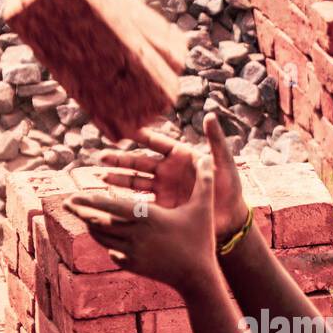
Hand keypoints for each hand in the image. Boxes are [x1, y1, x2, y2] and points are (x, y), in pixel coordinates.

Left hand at [66, 151, 221, 294]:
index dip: (91, 200)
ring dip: (91, 227)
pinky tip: (102, 238)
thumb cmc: (200, 239)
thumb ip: (204, 183)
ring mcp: (133, 252)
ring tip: (83, 218)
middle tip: (66, 204)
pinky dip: (105, 244)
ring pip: (103, 238)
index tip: (74, 195)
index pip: (112, 206)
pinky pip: (111, 252)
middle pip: (100, 222)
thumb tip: (207, 158)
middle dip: (82, 212)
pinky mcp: (133, 265)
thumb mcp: (203, 208)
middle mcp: (136, 234)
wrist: (197, 277)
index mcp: (149, 216)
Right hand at [93, 113, 248, 239]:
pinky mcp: (162, 205)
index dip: (140, 137)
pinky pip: (141, 200)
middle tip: (103, 157)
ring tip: (102, 177)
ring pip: (136, 180)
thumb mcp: (224, 163)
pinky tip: (113, 198)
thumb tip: (209, 114)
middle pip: (140, 161)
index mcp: (181, 155)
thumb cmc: (230, 187)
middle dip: (121, 160)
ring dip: (119, 179)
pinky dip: (128, 199)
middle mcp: (168, 169)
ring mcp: (163, 187)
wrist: (230, 218)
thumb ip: (215, 141)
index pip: (156, 142)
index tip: (123, 131)